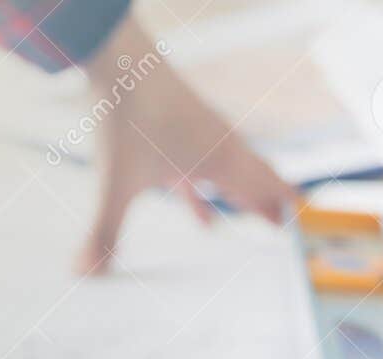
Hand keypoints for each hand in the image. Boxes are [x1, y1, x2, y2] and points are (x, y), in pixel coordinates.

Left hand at [77, 15, 296, 273]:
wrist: (121, 62)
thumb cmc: (128, 121)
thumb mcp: (115, 185)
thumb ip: (104, 231)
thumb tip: (87, 272)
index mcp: (218, 162)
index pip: (258, 187)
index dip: (275, 202)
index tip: (295, 213)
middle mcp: (218, 143)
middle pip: (252, 174)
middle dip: (264, 199)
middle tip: (282, 218)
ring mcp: (201, 128)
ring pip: (229, 162)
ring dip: (237, 187)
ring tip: (243, 211)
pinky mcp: (181, 117)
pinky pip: (200, 154)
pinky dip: (201, 177)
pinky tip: (184, 188)